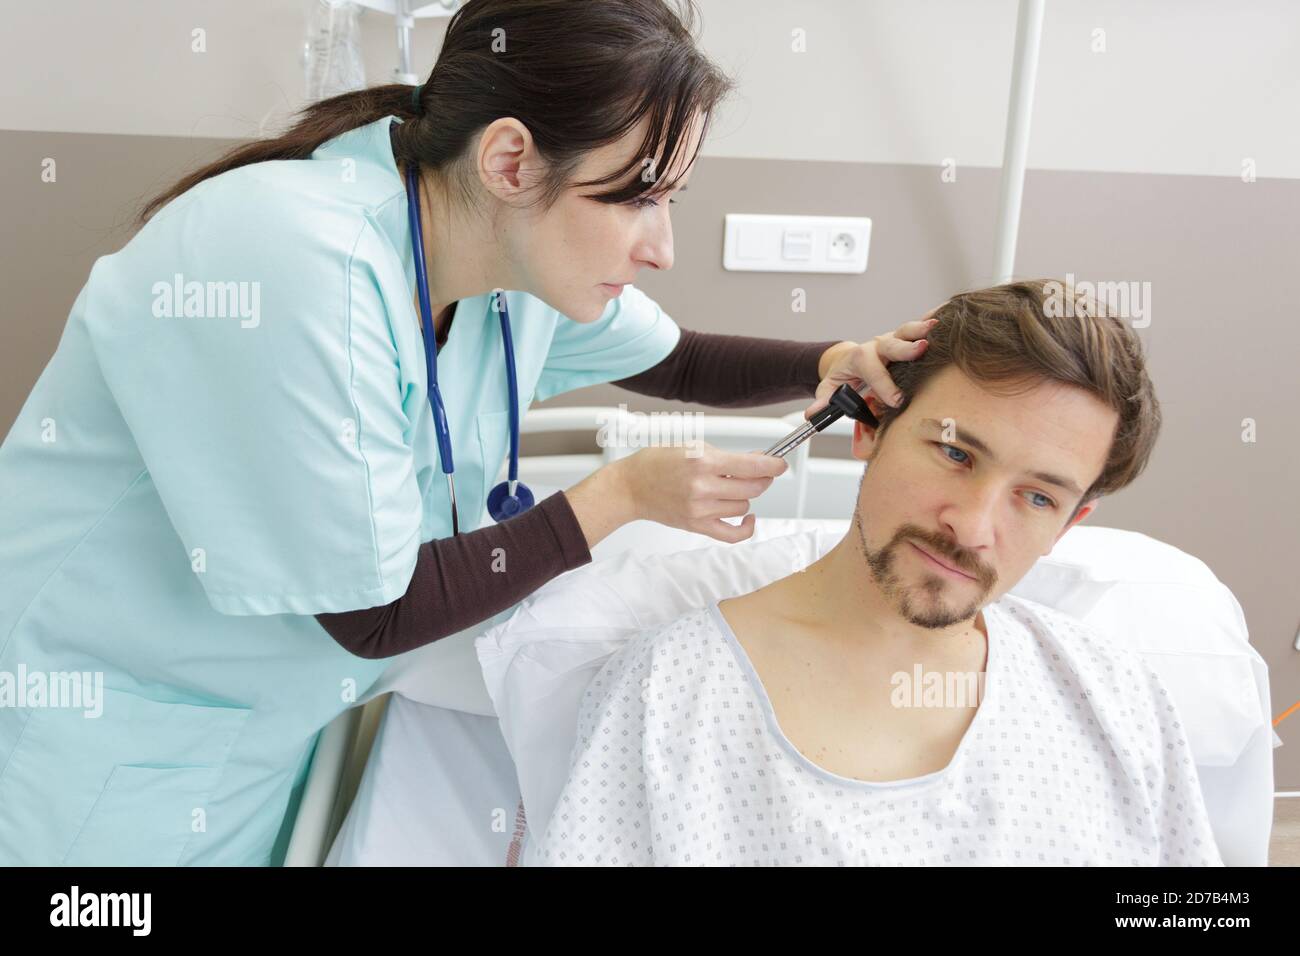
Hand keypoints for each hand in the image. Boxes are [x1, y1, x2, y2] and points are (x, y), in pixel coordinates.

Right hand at [611, 443, 787, 542]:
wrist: (631, 486)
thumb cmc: (657, 463)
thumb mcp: (693, 447)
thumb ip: (726, 456)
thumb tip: (757, 461)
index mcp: (702, 461)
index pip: (752, 466)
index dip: (773, 465)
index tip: (781, 464)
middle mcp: (702, 487)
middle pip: (753, 487)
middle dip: (762, 478)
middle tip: (759, 472)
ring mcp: (700, 509)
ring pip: (744, 506)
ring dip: (744, 496)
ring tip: (730, 487)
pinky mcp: (697, 526)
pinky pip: (732, 534)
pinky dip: (746, 528)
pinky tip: (748, 517)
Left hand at [805, 305, 941, 417]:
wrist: (846, 359)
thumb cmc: (842, 377)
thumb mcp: (828, 390)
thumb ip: (823, 401)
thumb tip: (812, 414)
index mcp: (859, 358)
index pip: (871, 370)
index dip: (883, 384)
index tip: (896, 400)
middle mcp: (877, 346)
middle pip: (891, 344)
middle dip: (906, 348)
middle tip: (921, 350)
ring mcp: (892, 339)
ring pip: (906, 331)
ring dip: (922, 328)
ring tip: (938, 326)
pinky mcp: (904, 338)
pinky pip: (919, 325)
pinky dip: (933, 318)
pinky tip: (948, 314)